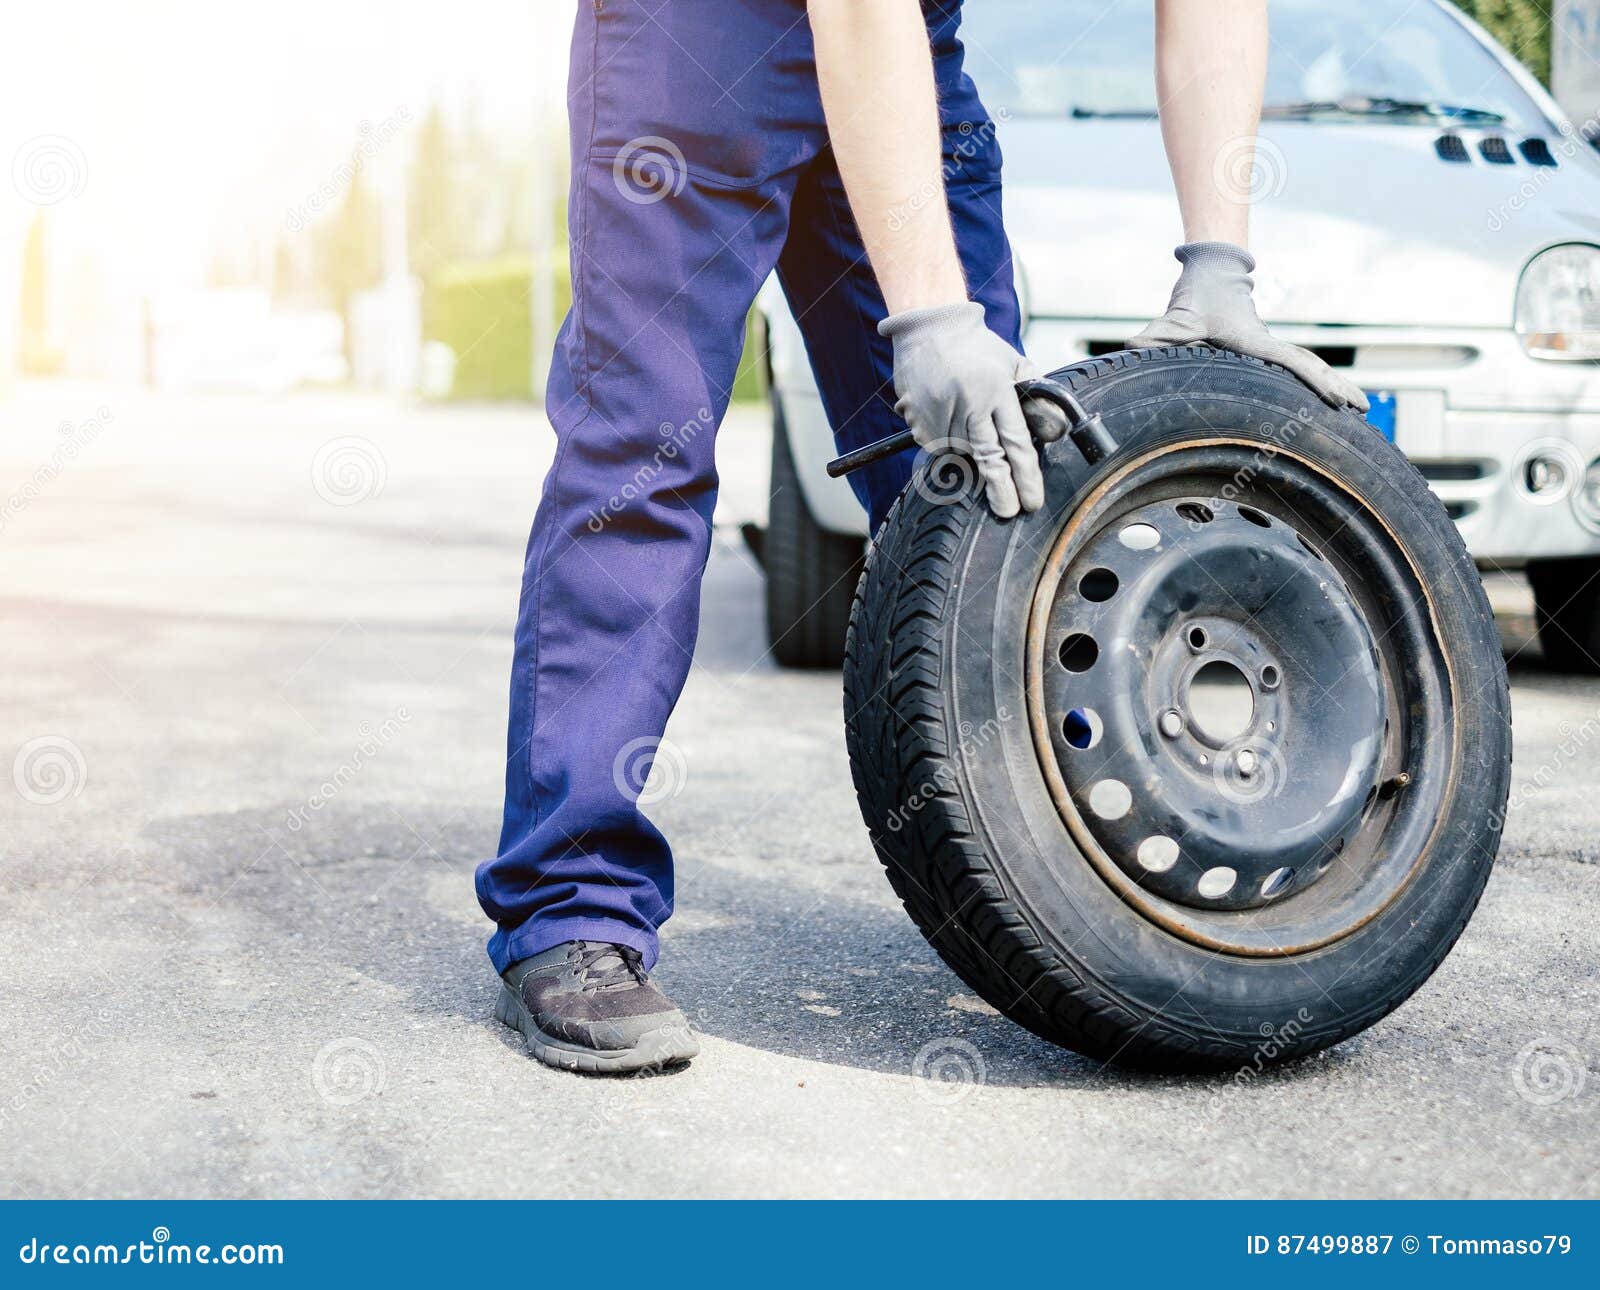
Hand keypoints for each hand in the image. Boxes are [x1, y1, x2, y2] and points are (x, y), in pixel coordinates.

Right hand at [879, 302, 1042, 517]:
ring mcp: (938, 415)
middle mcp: (967, 406)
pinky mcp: (917, 421)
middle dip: (1002, 491)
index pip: (1016, 444)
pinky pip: (938, 448)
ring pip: (961, 456)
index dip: (1026, 477)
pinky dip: (948, 446)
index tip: (1032, 499)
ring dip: (972, 460)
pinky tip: (952, 424)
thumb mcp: (1015, 365)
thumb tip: (1053, 434)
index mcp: (996, 391)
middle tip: (1009, 510)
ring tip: (975, 439)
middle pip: (989, 460)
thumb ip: (1037, 399)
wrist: (930, 328)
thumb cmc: (977, 348)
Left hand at [1130, 242, 1368, 411]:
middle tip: (1362, 409)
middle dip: (1337, 388)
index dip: (1314, 380)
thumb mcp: (1174, 320)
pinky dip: (1319, 382)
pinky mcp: (1269, 352)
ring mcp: (1272, 349)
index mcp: (1255, 343)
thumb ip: (1155, 336)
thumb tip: (1130, 346)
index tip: (1334, 399)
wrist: (1211, 273)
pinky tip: (1333, 399)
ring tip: (1361, 408)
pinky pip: (1300, 369)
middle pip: (1310, 368)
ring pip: (1310, 368)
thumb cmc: (1194, 299)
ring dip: (1335, 386)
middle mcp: (1269, 346)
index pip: (1291, 363)